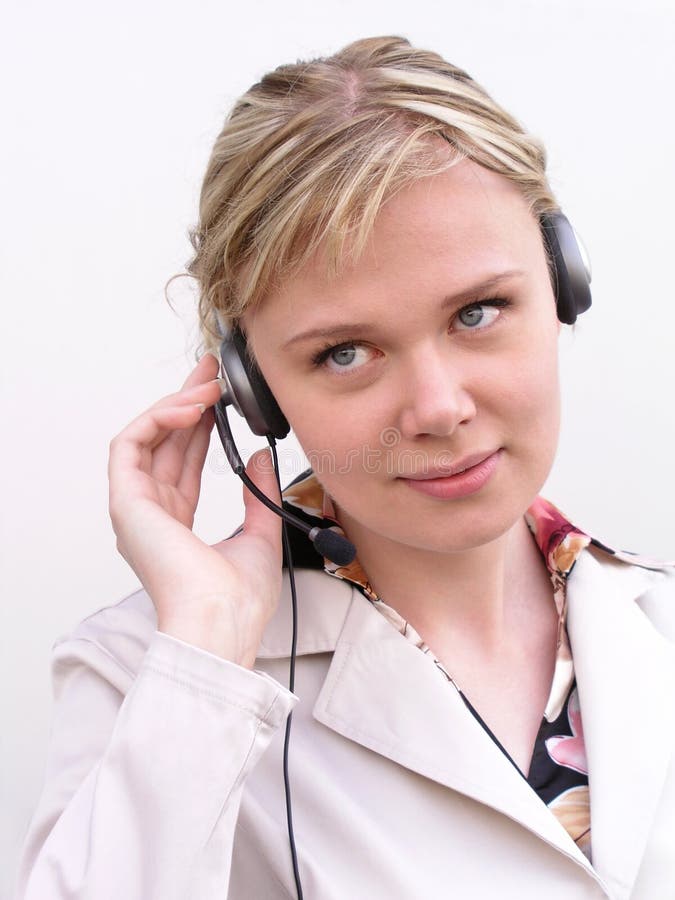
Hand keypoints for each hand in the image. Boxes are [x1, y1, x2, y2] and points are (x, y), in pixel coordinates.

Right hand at [108, 353, 282, 666]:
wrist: (223, 623)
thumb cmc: (238, 600)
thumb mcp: (260, 535)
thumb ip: (257, 494)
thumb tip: (260, 457)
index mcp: (176, 525)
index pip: (183, 462)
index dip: (199, 426)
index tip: (219, 398)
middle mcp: (151, 513)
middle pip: (163, 443)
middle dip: (187, 402)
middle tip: (210, 372)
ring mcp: (135, 508)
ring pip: (145, 437)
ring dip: (175, 405)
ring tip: (207, 386)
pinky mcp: (126, 503)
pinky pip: (130, 445)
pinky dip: (158, 419)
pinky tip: (191, 407)